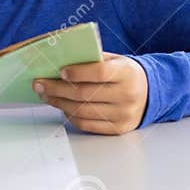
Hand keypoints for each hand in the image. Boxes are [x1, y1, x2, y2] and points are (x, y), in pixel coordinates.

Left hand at [32, 51, 147, 134]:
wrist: (150, 92)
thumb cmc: (125, 73)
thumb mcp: (115, 60)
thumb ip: (93, 60)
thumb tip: (60, 61)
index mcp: (127, 73)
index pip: (98, 73)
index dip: (77, 73)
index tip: (59, 71)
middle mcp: (127, 95)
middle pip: (85, 94)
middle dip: (57, 89)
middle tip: (39, 84)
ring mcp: (123, 115)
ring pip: (82, 111)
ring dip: (59, 103)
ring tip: (45, 95)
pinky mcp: (117, 129)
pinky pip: (87, 125)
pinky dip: (70, 115)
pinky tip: (61, 106)